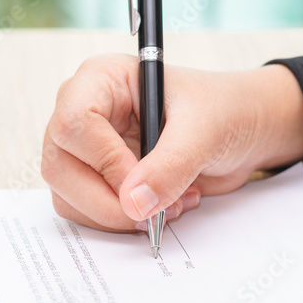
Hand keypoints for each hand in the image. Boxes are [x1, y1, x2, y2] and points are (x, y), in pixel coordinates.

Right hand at [41, 55, 302, 230]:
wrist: (242, 130)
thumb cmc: (224, 110)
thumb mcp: (205, 130)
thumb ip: (171, 165)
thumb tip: (133, 203)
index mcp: (101, 80)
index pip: (73, 124)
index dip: (105, 162)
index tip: (142, 186)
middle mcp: (82, 111)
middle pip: (59, 166)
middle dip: (107, 201)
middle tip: (155, 211)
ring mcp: (83, 149)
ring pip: (66, 195)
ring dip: (117, 215)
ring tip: (169, 204)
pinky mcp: (92, 179)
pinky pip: (83, 212)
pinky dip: (120, 222)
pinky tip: (160, 206)